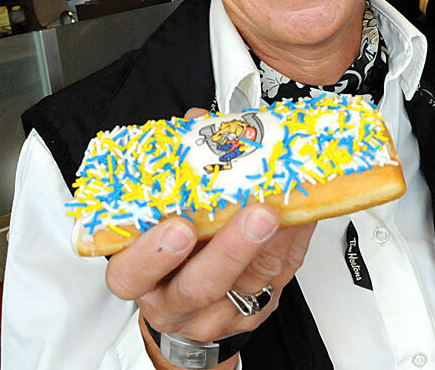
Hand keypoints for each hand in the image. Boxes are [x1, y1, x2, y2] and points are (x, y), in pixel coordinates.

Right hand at [103, 108, 315, 364]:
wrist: (191, 301)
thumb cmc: (171, 251)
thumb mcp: (160, 215)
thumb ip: (176, 171)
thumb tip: (199, 121)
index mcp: (140, 275)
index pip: (132, 274)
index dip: (153, 254)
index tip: (178, 227)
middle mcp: (176, 300)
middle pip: (201, 284)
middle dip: (232, 248)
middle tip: (257, 214)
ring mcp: (218, 313)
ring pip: (249, 282)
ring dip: (275, 240)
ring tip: (289, 205)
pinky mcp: (256, 308)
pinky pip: (280, 276)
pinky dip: (294, 240)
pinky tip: (302, 214)